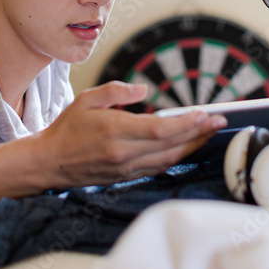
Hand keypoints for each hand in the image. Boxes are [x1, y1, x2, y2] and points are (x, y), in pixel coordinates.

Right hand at [33, 81, 226, 187]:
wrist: (50, 162)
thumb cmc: (67, 129)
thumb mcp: (88, 99)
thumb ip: (118, 92)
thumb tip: (144, 91)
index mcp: (116, 132)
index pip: (160, 129)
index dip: (186, 123)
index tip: (204, 115)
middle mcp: (124, 154)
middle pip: (171, 146)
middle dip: (199, 133)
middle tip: (219, 122)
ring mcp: (126, 169)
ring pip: (168, 160)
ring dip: (192, 147)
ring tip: (209, 134)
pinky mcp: (125, 177)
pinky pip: (157, 168)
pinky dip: (175, 158)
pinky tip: (186, 148)